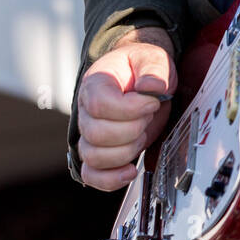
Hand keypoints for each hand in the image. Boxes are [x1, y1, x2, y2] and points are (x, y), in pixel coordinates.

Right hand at [76, 29, 176, 190]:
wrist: (141, 79)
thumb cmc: (142, 69)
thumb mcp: (153, 59)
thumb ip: (154, 70)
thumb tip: (151, 86)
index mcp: (95, 84)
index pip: (100, 104)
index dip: (130, 108)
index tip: (152, 102)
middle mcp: (86, 110)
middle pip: (96, 134)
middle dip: (132, 129)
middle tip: (148, 115)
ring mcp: (89, 134)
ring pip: (94, 157)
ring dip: (126, 151)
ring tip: (142, 133)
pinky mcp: (98, 153)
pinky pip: (92, 175)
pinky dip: (110, 179)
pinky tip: (130, 170)